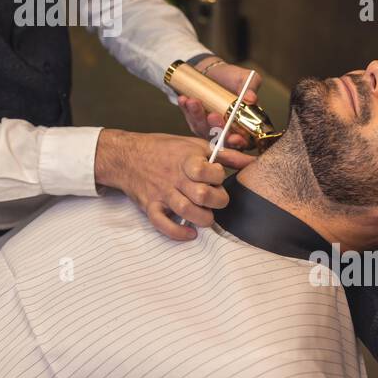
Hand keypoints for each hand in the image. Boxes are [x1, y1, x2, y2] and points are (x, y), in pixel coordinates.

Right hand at [94, 129, 252, 240]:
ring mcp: (162, 193)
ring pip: (187, 211)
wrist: (127, 156)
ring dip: (203, 218)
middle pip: (203, 195)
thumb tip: (251, 162)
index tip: (216, 176)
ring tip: (206, 215)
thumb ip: (224, 155)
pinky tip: (190, 232)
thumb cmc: (162, 150)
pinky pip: (163, 224)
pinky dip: (178, 232)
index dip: (219, 177)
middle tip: (216, 199)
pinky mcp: (150, 207)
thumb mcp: (194, 145)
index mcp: (186, 159)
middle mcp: (174, 178)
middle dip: (217, 201)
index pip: (210, 172)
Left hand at [177, 57, 258, 148]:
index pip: (243, 141)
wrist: (213, 71)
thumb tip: (251, 98)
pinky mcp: (195, 121)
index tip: (235, 137)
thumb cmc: (232, 78)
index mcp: (243, 125)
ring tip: (194, 101)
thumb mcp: (246, 78)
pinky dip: (186, 110)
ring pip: (202, 129)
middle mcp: (226, 130)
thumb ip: (250, 87)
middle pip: (220, 139)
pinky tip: (184, 99)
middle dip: (216, 129)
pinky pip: (189, 119)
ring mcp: (208, 128)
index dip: (238, 142)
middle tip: (213, 116)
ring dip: (197, 116)